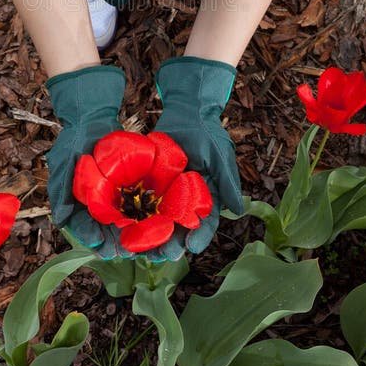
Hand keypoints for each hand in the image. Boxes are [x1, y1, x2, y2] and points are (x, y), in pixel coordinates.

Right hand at [44, 64, 134, 258]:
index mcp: (77, 203)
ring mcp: (113, 196)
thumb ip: (61, 192)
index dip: (91, 236)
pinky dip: (145, 215)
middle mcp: (95, 203)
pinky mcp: (130, 187)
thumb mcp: (63, 163)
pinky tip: (154, 222)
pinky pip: (138, 205)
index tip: (99, 245)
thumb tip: (63, 221)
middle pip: (105, 229)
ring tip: (140, 243)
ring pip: (123, 221)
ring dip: (131, 234)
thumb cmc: (73, 140)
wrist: (92, 116)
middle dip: (114, 242)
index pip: (83, 226)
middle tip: (123, 251)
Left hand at [146, 55, 243, 259]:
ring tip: (145, 251)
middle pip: (180, 228)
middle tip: (164, 255)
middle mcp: (187, 199)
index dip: (200, 236)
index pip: (205, 222)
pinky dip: (136, 217)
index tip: (192, 247)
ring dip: (153, 238)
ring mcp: (168, 192)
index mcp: (207, 196)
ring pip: (160, 221)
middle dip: (173, 243)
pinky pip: (142, 204)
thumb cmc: (207, 132)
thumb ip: (227, 183)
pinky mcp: (150, 183)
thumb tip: (237, 211)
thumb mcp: (219, 155)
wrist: (187, 109)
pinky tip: (127, 228)